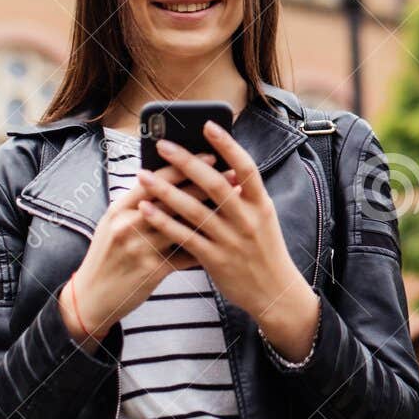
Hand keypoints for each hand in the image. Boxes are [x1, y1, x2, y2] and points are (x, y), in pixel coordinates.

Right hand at [58, 154, 241, 350]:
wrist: (91, 298)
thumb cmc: (107, 257)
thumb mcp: (112, 225)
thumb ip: (136, 205)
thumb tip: (164, 181)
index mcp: (119, 209)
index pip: (154, 179)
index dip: (183, 166)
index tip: (209, 156)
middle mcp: (128, 225)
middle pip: (173, 198)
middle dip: (206, 185)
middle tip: (231, 175)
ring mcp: (141, 248)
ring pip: (183, 225)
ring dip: (212, 213)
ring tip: (235, 203)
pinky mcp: (152, 270)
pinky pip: (185, 255)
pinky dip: (205, 246)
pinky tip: (226, 238)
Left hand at [135, 120, 319, 361]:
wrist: (275, 293)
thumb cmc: (265, 251)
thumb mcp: (264, 219)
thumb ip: (245, 197)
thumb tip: (224, 169)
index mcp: (261, 205)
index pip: (246, 168)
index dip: (227, 145)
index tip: (208, 126)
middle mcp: (247, 220)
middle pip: (215, 184)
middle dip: (186, 162)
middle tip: (163, 145)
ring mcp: (231, 241)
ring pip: (195, 210)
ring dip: (166, 190)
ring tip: (143, 175)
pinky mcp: (215, 260)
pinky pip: (185, 238)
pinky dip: (164, 222)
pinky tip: (146, 210)